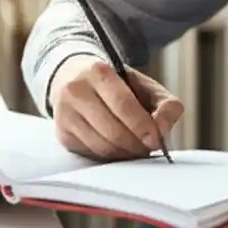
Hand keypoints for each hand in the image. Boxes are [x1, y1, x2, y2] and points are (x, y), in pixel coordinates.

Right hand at [49, 55, 184, 160]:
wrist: (72, 78)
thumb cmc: (114, 85)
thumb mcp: (143, 85)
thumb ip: (164, 103)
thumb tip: (162, 129)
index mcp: (98, 71)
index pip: (123, 104)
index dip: (142, 125)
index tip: (155, 140)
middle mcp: (76, 90)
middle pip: (112, 130)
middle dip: (135, 145)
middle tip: (148, 147)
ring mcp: (65, 113)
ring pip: (101, 146)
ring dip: (124, 153)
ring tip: (135, 148)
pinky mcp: (62, 133)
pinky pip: (91, 154)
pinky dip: (109, 156)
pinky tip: (117, 147)